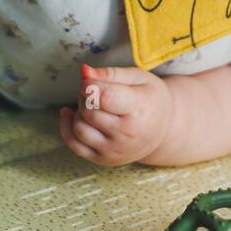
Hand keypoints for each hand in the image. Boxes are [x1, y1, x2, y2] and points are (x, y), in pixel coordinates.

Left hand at [59, 62, 173, 165]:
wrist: (163, 130)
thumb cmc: (150, 99)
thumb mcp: (137, 78)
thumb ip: (110, 73)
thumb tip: (84, 71)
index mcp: (139, 109)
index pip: (105, 98)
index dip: (91, 85)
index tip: (90, 80)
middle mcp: (127, 135)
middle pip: (89, 110)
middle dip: (86, 95)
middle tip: (97, 90)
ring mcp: (114, 150)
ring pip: (79, 127)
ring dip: (80, 111)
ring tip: (94, 105)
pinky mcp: (103, 159)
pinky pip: (74, 144)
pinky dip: (67, 127)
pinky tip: (72, 114)